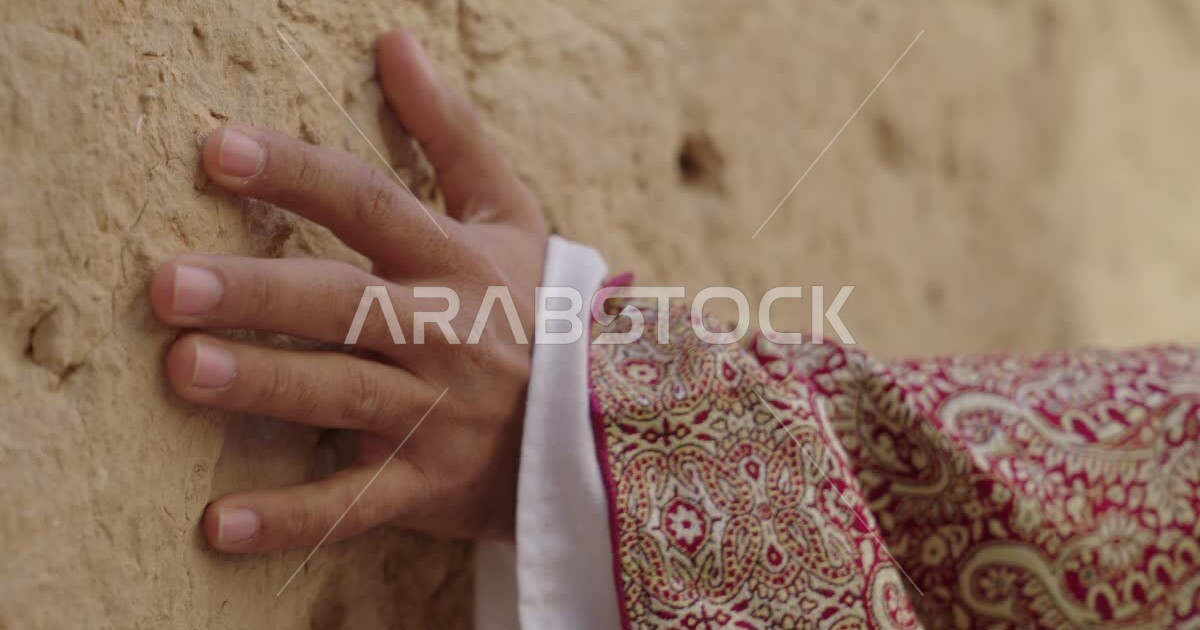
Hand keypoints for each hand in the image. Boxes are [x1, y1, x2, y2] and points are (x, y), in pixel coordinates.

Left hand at [150, 31, 547, 551]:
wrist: (599, 421)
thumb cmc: (536, 307)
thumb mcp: (509, 215)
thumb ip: (451, 132)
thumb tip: (394, 43)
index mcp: (455, 262)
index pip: (370, 206)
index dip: (298, 175)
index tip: (218, 151)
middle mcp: (441, 333)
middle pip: (344, 304)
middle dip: (260, 292)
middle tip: (171, 283)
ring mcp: (433, 413)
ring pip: (343, 394)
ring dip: (268, 386)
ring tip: (186, 370)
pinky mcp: (424, 483)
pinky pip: (355, 504)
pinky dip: (292, 519)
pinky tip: (219, 525)